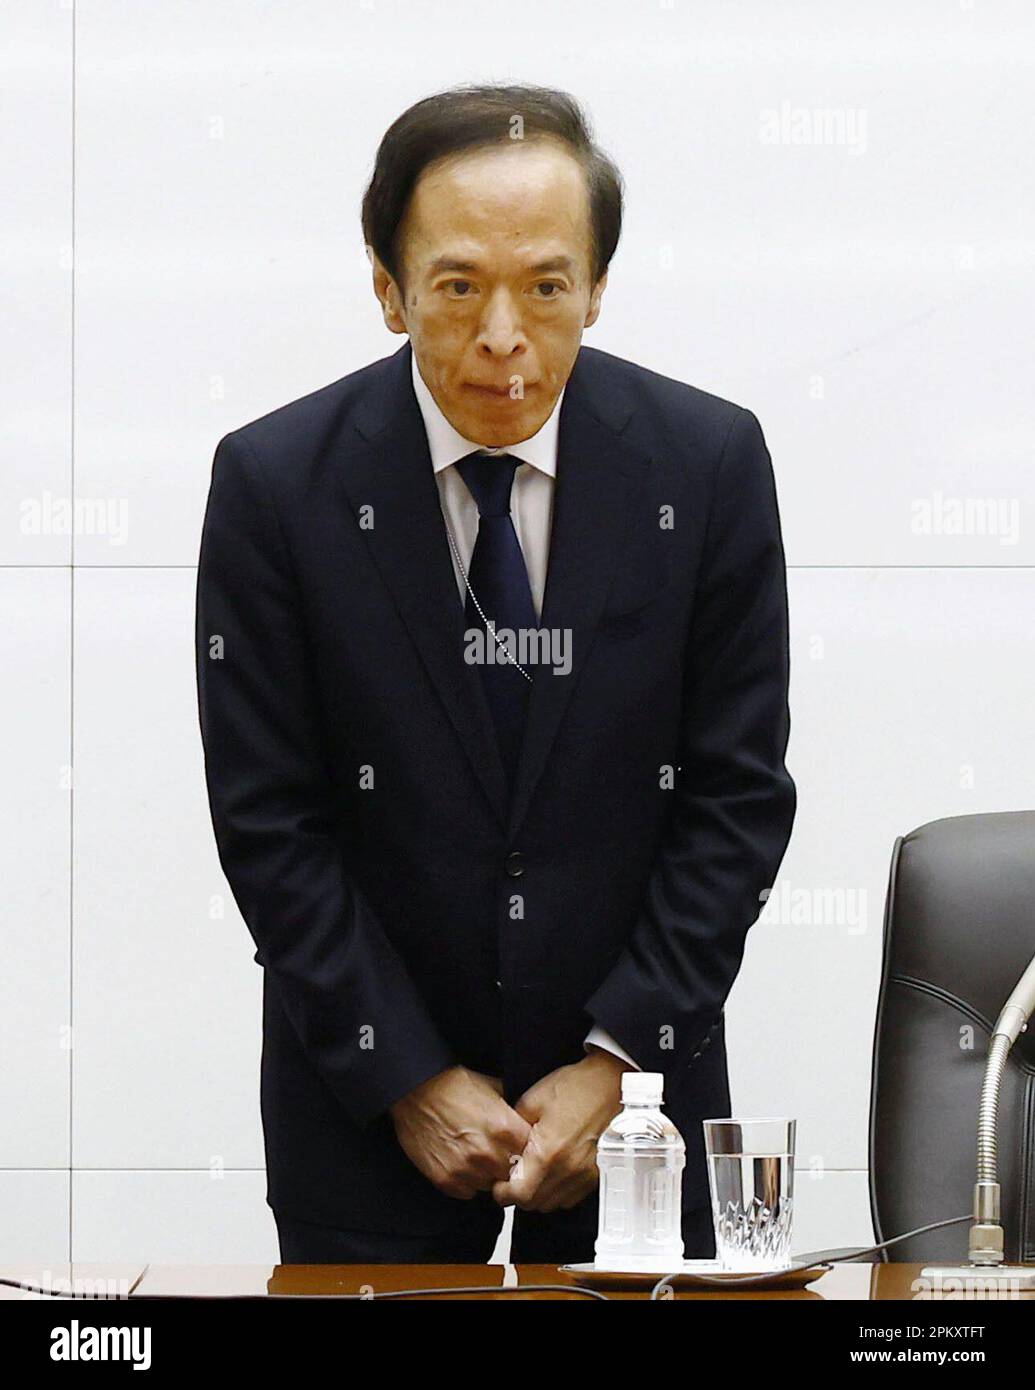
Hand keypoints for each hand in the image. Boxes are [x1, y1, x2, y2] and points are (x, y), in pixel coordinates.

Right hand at [389, 1065, 531, 1200]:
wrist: (414, 1090)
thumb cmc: (452, 1085)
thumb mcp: (493, 1087)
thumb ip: (514, 1109)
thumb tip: (528, 1122)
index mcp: (506, 1128)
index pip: (534, 1155)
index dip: (530, 1152)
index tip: (523, 1147)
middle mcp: (489, 1153)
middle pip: (514, 1175)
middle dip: (511, 1166)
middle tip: (500, 1152)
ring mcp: (466, 1170)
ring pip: (491, 1186)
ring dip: (489, 1175)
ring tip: (478, 1155)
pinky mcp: (445, 1180)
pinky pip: (468, 1192)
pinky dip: (468, 1182)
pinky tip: (462, 1161)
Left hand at [491, 1048, 625, 1212]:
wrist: (610, 1084)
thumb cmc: (577, 1087)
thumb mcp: (532, 1100)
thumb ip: (513, 1131)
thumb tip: (503, 1148)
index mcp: (548, 1152)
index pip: (519, 1194)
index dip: (502, 1192)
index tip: (498, 1184)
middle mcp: (568, 1169)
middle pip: (534, 1203)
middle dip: (518, 1194)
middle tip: (512, 1177)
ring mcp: (585, 1175)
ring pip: (552, 1203)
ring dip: (538, 1194)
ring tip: (532, 1174)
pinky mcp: (595, 1175)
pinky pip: (570, 1197)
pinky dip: (557, 1191)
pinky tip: (552, 1173)